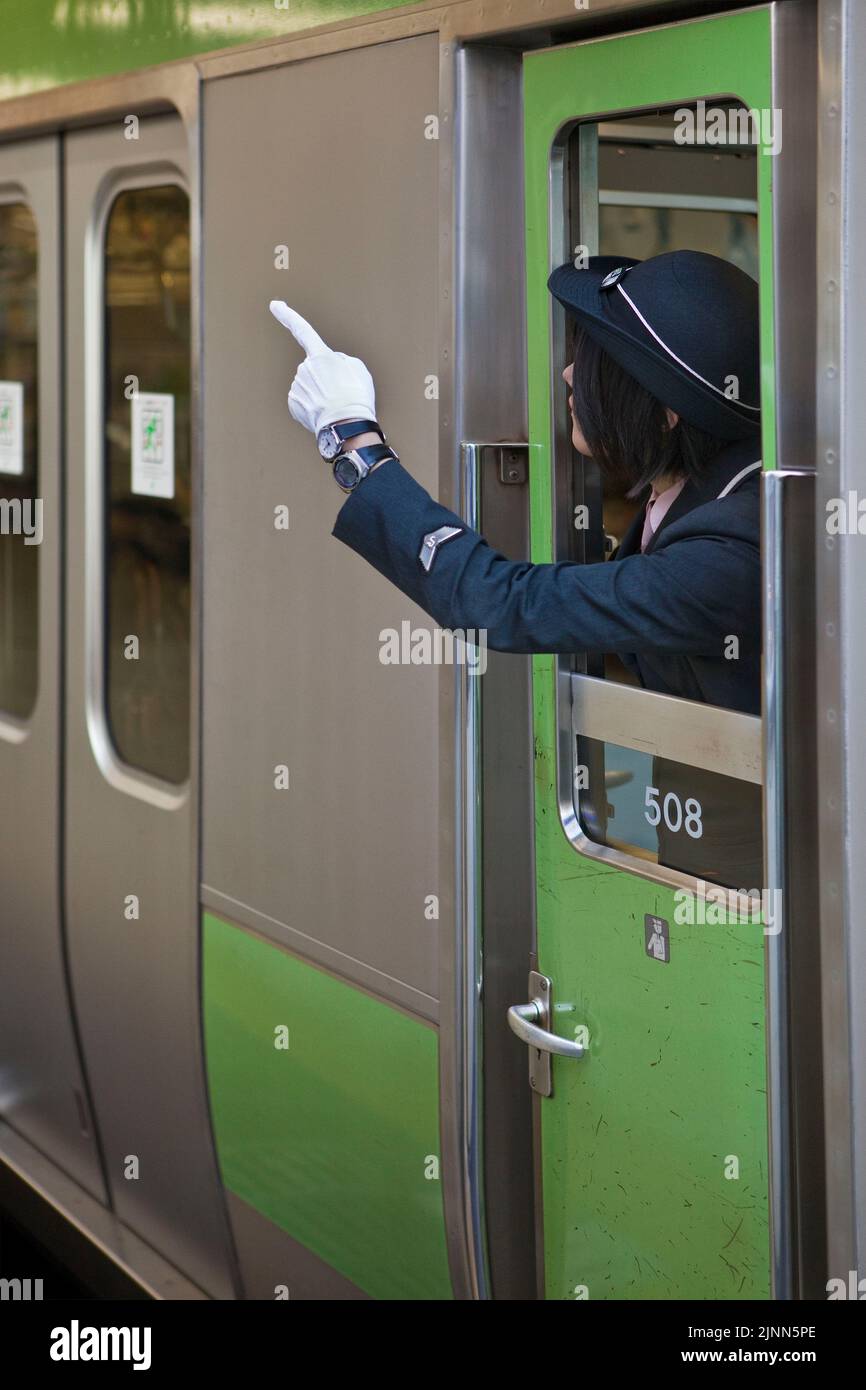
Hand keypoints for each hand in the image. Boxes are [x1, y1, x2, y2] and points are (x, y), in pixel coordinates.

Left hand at [269, 301, 377, 435]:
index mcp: (320, 355)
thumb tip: (329, 365)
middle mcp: (304, 367)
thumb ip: (341, 361)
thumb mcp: (358, 369)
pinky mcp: (292, 403)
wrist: (346, 426)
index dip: (287, 316)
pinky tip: (323, 413)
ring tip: (334, 405)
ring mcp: (296, 386)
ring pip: (308, 386)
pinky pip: (303, 400)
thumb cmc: (356, 396)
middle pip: (315, 369)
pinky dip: (312, 406)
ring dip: (320, 394)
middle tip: (341, 394)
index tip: (274, 305)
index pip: (302, 330)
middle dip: (325, 379)